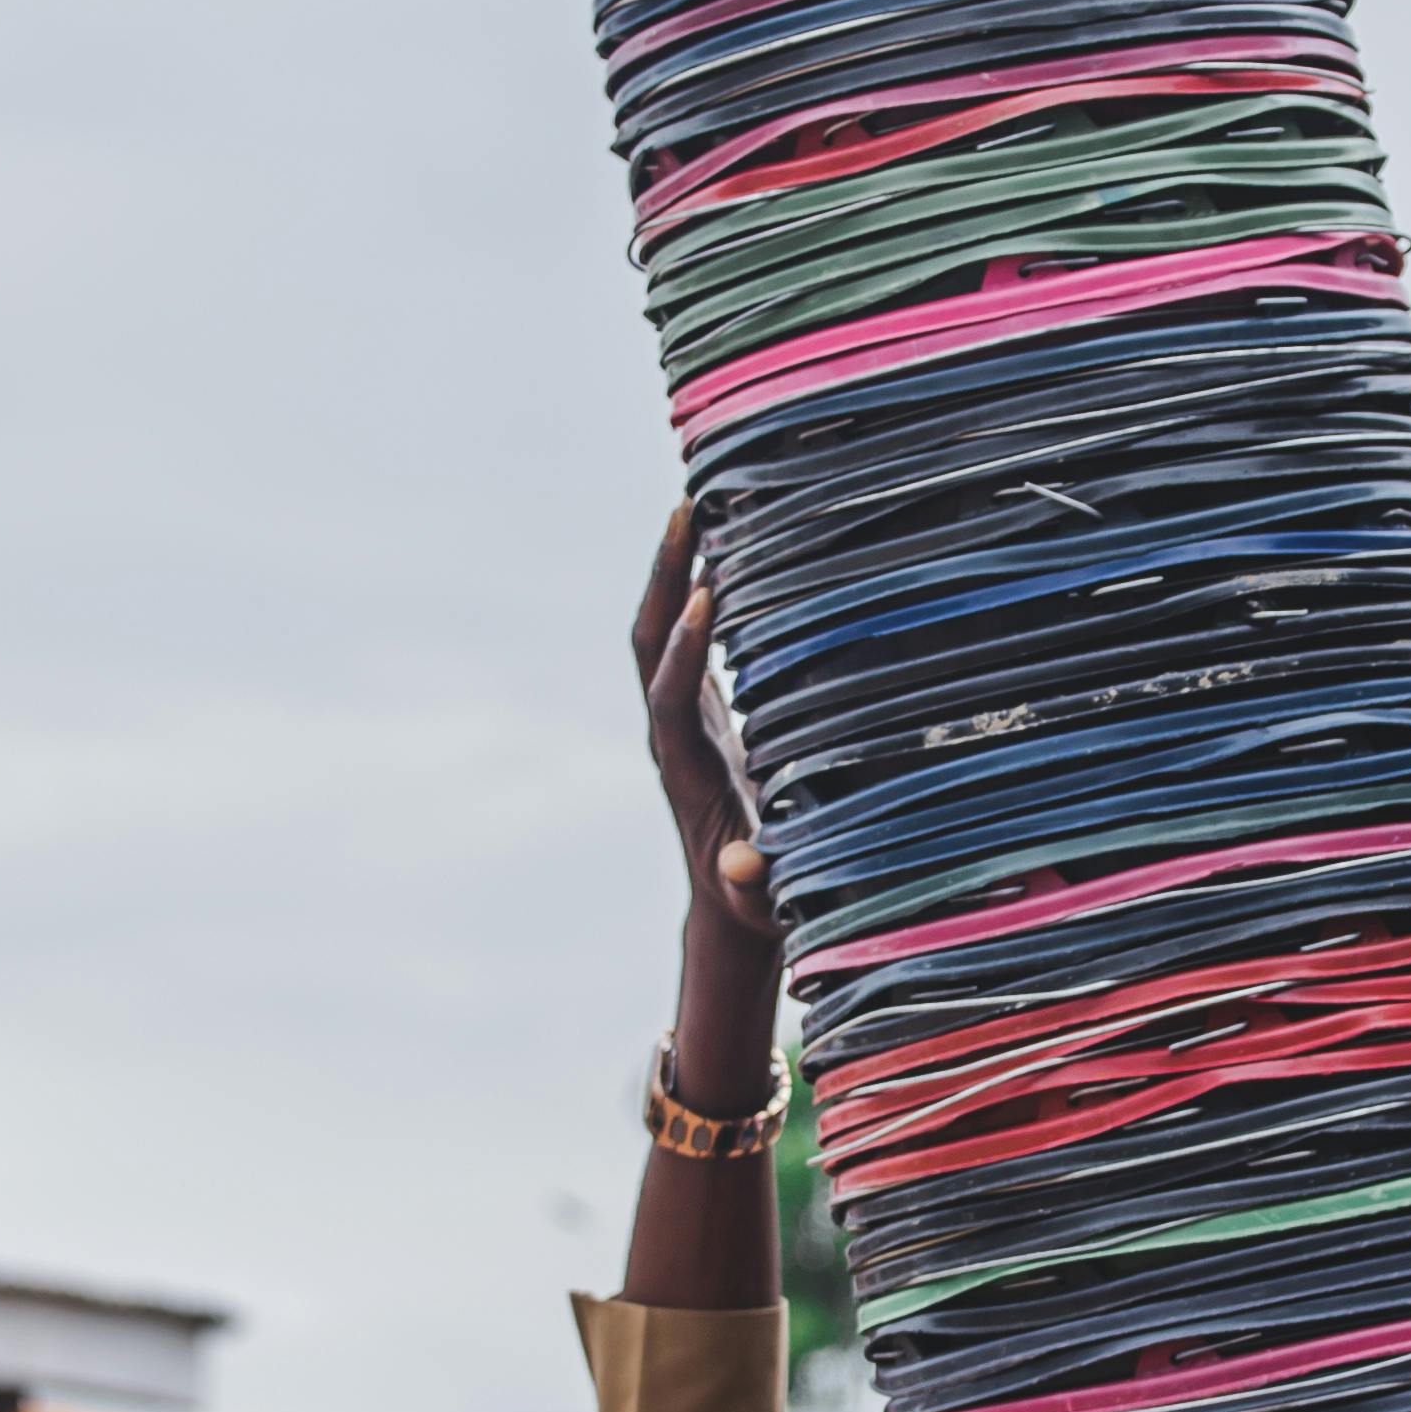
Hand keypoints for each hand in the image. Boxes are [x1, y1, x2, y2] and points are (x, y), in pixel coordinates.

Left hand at [633, 500, 775, 952]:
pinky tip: (725, 547)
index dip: (685, 650)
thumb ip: (753, 885)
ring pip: (663, 634)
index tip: (705, 596)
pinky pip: (690, 641)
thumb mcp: (760, 902)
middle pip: (650, 645)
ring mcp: (682, 719)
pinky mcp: (701, 711)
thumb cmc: (755, 904)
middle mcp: (671, 735)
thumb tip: (740, 867)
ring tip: (695, 505)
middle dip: (662, 580)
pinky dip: (699, 590)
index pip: (672, 698)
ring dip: (673, 571)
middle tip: (682, 511)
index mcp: (684, 772)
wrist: (733, 906)